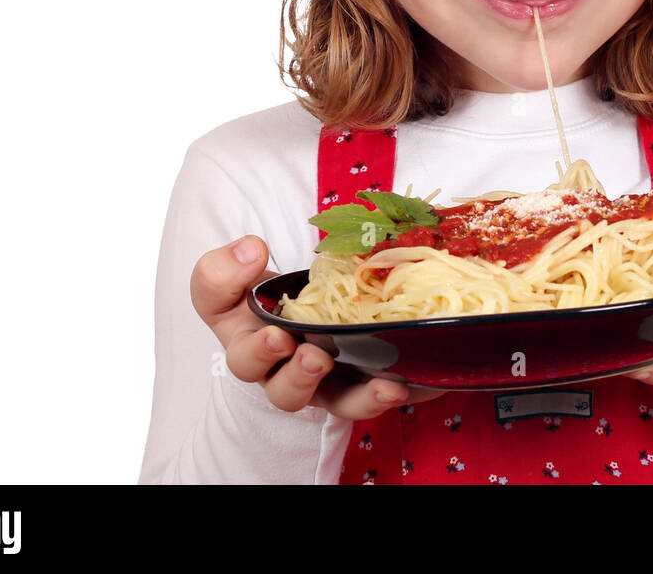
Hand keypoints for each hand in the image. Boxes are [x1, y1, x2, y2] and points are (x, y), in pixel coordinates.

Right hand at [191, 235, 446, 418]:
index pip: (243, 356)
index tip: (276, 335)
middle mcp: (288, 373)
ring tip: (384, 387)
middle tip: (316, 358)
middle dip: (302, 377)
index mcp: (251, 347)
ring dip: (362, 398)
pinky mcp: (362, 378)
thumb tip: (250, 251)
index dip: (257, 350)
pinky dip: (406, 387)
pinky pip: (384, 390)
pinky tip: (426, 379)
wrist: (292, 298)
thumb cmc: (259, 291)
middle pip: (287, 392)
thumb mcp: (231, 274)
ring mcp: (329, 381)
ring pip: (340, 402)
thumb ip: (226, 266)